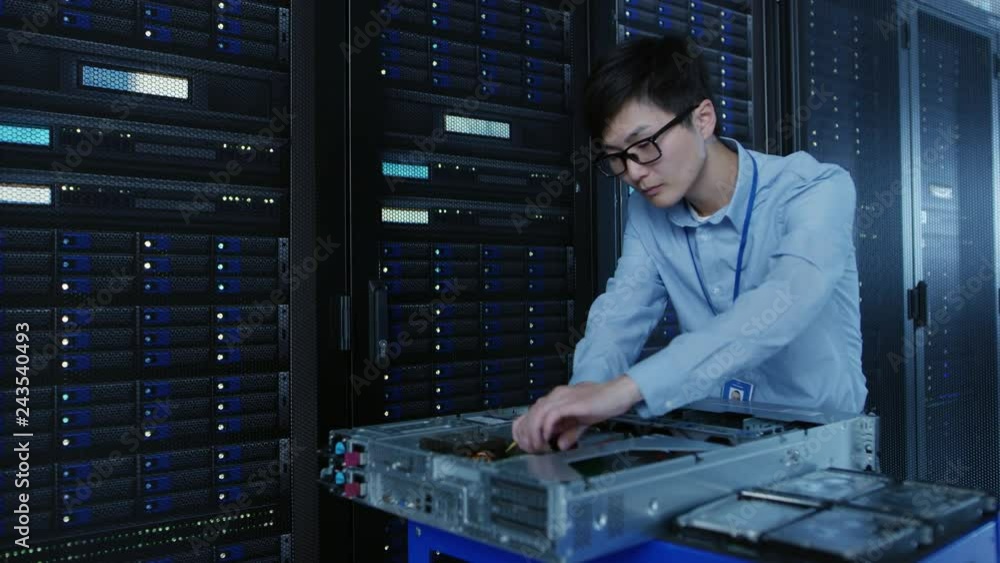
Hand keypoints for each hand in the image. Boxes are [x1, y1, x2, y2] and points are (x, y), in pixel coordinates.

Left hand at [511, 375, 642, 452]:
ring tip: (538, 447)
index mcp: (556, 398)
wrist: (618, 393)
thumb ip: (569, 433)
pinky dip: (547, 428)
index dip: (524, 428)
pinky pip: (552, 415)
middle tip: (531, 449)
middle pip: (531, 413)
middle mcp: (556, 395)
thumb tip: (560, 445)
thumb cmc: (601, 404)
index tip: (526, 444)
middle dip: (527, 434)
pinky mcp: (571, 402)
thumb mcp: (581, 422)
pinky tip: (549, 438)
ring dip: (535, 433)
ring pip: (538, 414)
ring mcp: (563, 397)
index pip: (531, 411)